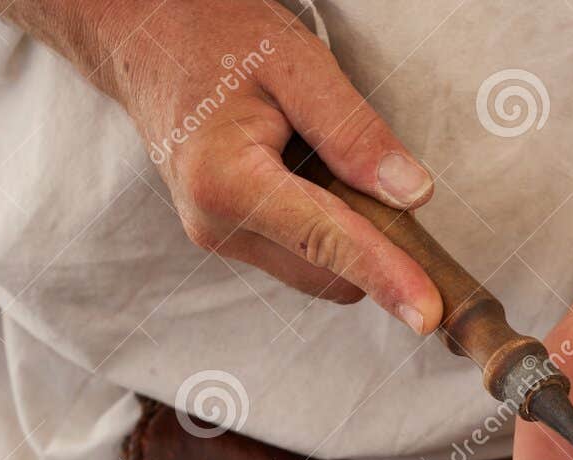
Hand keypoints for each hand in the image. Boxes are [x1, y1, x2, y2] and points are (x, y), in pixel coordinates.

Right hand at [41, 0, 441, 329]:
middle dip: (373, 243)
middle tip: (378, 174)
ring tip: (322, 157)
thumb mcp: (297, 64)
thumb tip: (412, 195)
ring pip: (319, 271)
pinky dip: (325, 229)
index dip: (387, 276)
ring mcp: (218, 238)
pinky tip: (307, 172)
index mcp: (226, 181)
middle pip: (331, 272)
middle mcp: (216, 225)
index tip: (428, 312)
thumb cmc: (214, 35)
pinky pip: (301, 256)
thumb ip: (354, 133)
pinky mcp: (227, 239)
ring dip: (347, 235)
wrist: (144, 36)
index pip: (327, 243)